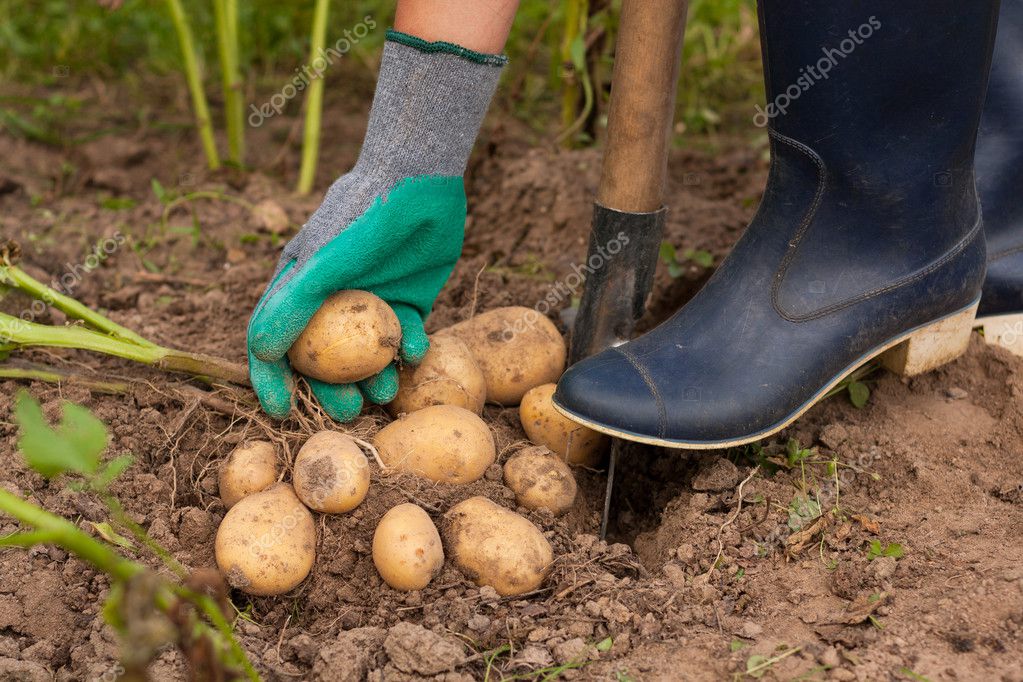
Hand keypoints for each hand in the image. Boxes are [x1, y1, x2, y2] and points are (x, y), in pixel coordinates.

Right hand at [247, 173, 465, 421]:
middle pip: (323, 359)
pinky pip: (405, 335)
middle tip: (347, 411)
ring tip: (384, 392)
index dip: (272, 378)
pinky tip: (416, 350)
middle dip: (330, 390)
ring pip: (366, 355)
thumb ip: (293, 306)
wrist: (420, 177)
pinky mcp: (408, 299)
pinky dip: (409, 347)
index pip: (273, 341)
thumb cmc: (363, 216)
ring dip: (373, 377)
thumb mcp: (324, 263)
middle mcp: (331, 300)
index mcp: (297, 287)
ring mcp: (370, 302)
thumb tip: (260, 353)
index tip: (282, 409)